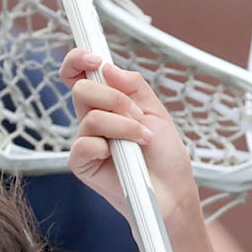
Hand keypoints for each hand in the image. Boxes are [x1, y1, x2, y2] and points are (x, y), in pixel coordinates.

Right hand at [61, 49, 203, 226]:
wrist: (172, 193)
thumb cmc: (165, 157)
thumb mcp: (156, 112)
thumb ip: (134, 86)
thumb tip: (109, 67)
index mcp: (107, 103)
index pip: (80, 75)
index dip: (79, 60)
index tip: (94, 58)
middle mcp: (93, 119)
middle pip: (83, 89)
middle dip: (115, 99)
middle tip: (137, 116)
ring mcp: (86, 141)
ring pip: (90, 116)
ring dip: (122, 126)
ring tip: (141, 140)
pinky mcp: (82, 164)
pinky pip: (83, 144)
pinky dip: (106, 146)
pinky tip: (121, 158)